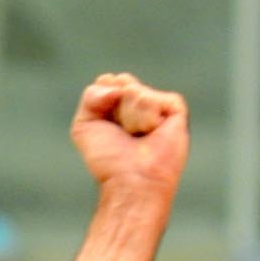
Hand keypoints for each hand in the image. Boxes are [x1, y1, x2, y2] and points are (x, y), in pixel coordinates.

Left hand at [69, 72, 188, 194]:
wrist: (130, 179)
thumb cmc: (109, 159)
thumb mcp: (84, 125)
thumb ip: (91, 96)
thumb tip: (119, 84)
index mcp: (119, 104)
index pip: (106, 81)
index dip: (100, 101)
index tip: (105, 125)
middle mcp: (140, 101)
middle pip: (120, 82)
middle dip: (113, 108)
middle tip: (122, 133)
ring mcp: (158, 105)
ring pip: (134, 91)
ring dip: (129, 118)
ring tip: (137, 136)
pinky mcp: (175, 110)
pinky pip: (152, 98)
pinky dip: (146, 118)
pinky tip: (152, 132)